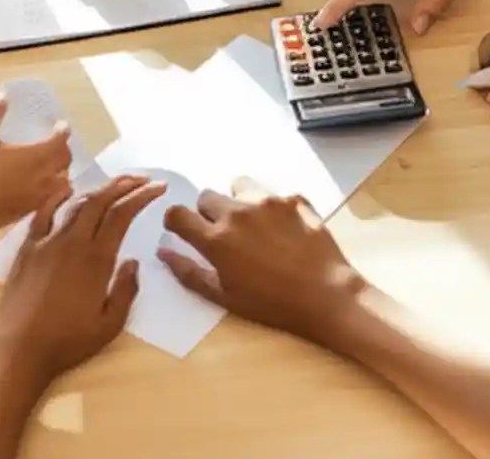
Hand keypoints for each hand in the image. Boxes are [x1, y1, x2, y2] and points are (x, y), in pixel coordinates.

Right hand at [0, 97, 71, 236]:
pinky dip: (48, 191)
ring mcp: (32, 200)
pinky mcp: (22, 214)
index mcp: (33, 157)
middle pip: (65, 164)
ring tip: (51, 166)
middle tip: (57, 144)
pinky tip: (34, 186)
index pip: (59, 142)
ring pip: (59, 186)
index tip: (61, 125)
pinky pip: (46, 201)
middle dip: (64, 151)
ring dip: (60, 173)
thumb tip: (3, 96)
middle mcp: (40, 180)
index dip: (62, 131)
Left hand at [0, 176, 166, 386]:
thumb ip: (126, 290)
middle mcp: (71, 242)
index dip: (142, 196)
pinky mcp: (26, 249)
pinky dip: (57, 196)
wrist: (17, 350)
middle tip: (142, 179)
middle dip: (124, 184)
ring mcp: (45, 242)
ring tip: (114, 184)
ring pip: (75, 203)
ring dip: (97, 188)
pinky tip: (66, 188)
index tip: (159, 188)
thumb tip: (132, 262)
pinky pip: (42, 213)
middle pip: (100, 201)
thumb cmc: (67, 342)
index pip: (122, 215)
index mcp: (96, 259)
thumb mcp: (109, 324)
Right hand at [160, 185, 364, 344]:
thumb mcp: (224, 297)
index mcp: (216, 239)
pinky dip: (272, 207)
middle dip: (208, 213)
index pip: (177, 214)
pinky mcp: (294, 199)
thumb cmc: (271, 303)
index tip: (185, 230)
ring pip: (239, 186)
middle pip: (206, 197)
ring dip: (238, 201)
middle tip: (225, 235)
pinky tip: (284, 229)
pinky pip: (272, 194)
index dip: (176, 221)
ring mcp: (268, 201)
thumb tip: (163, 252)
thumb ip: (189, 272)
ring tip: (254, 225)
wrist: (326, 295)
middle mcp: (238, 212)